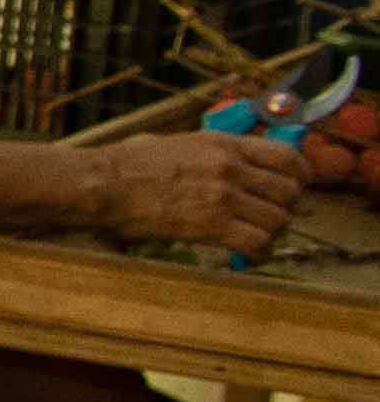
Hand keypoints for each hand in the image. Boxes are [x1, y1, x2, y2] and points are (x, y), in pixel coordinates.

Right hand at [89, 131, 305, 256]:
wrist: (102, 185)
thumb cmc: (127, 166)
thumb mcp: (177, 144)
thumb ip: (210, 153)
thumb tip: (227, 164)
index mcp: (223, 144)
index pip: (286, 156)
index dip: (300, 174)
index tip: (296, 186)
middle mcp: (230, 166)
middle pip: (288, 192)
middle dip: (284, 209)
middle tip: (268, 219)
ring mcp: (223, 195)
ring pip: (277, 220)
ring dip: (270, 233)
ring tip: (255, 239)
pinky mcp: (212, 224)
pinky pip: (257, 243)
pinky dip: (258, 254)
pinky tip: (248, 257)